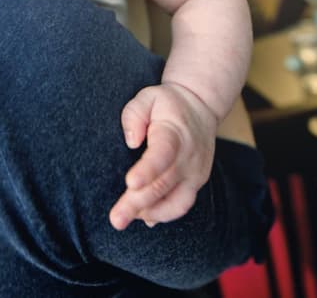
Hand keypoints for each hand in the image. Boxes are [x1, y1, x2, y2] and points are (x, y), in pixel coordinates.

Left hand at [109, 83, 216, 230]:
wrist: (200, 107)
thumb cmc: (166, 103)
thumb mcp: (147, 97)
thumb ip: (134, 114)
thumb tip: (131, 141)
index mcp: (174, 134)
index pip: (163, 154)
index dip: (148, 170)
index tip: (130, 183)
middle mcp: (189, 157)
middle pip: (163, 185)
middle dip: (138, 204)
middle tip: (116, 219)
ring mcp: (196, 174)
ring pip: (176, 202)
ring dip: (150, 213)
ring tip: (125, 218)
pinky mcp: (196, 184)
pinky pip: (181, 205)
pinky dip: (163, 215)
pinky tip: (144, 218)